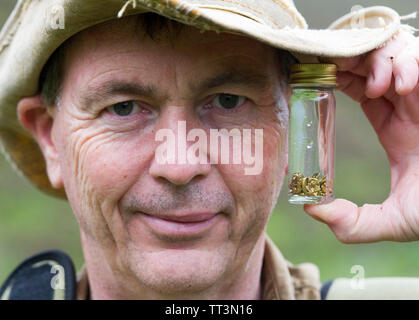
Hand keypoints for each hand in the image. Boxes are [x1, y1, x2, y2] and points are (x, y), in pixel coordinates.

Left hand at [305, 30, 418, 242]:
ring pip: (395, 51)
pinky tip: (400, 87)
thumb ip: (352, 224)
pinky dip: (407, 62)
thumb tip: (311, 210)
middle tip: (331, 68)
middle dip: (349, 58)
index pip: (359, 87)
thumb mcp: (395, 221)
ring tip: (376, 88)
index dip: (338, 77)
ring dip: (379, 61)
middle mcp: (410, 106)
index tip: (315, 79)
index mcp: (395, 126)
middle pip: (372, 62)